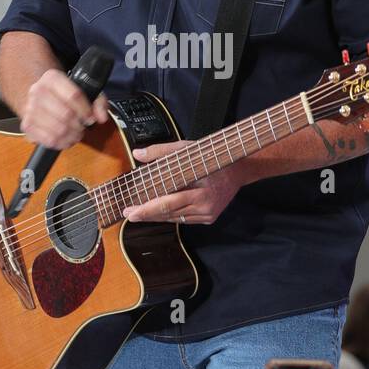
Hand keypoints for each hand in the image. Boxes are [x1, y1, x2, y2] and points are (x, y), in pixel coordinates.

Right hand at [20, 68, 108, 147]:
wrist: (39, 96)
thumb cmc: (63, 94)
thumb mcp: (83, 89)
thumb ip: (98, 101)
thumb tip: (101, 117)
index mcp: (52, 78)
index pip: (73, 95)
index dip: (86, 110)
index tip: (90, 117)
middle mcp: (37, 92)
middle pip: (66, 114)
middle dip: (79, 124)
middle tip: (82, 126)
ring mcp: (30, 109)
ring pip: (59, 130)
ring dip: (73, 135)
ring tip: (76, 133)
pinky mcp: (27, 126)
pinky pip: (49, 140)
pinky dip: (63, 143)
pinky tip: (66, 138)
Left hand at [122, 140, 243, 223]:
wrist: (239, 170)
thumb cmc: (212, 157)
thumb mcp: (188, 149)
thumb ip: (162, 151)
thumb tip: (138, 153)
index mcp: (201, 190)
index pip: (169, 203)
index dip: (148, 210)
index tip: (132, 212)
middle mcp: (204, 205)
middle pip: (170, 214)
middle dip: (147, 215)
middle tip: (129, 214)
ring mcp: (207, 214)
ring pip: (176, 219)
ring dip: (157, 217)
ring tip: (139, 214)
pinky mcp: (209, 218)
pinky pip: (185, 220)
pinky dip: (171, 216)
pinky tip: (159, 213)